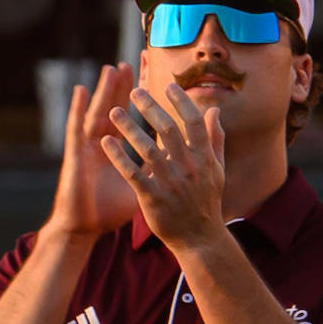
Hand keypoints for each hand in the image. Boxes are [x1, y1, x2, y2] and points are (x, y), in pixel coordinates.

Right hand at [48, 65, 141, 240]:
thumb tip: (176, 161)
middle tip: (135, 64)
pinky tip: (81, 91)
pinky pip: (77, 129)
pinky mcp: (75, 157)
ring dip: (105, 90)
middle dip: (125, 88)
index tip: (155, 84)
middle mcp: (103, 146)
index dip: (144, 105)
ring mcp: (88, 149)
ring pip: (98, 112)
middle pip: (116, 110)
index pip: (134, 122)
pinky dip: (78, 109)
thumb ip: (155, 170)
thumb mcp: (139, 187)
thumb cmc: (107, 210)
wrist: (83, 228)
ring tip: (113, 68)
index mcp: (120, 154)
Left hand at [103, 76, 229, 253]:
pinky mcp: (152, 198)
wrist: (199, 239)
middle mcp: (188, 168)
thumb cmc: (207, 202)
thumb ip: (215, 140)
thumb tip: (214, 111)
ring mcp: (170, 183)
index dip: (181, 101)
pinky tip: (105, 141)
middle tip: (134, 91)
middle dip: (151, 107)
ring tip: (114, 111)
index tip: (168, 84)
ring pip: (147, 149)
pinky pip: (132, 173)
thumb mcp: (217, 170)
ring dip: (129, 128)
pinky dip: (118, 156)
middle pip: (168, 130)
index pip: (193, 122)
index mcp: (204, 158)